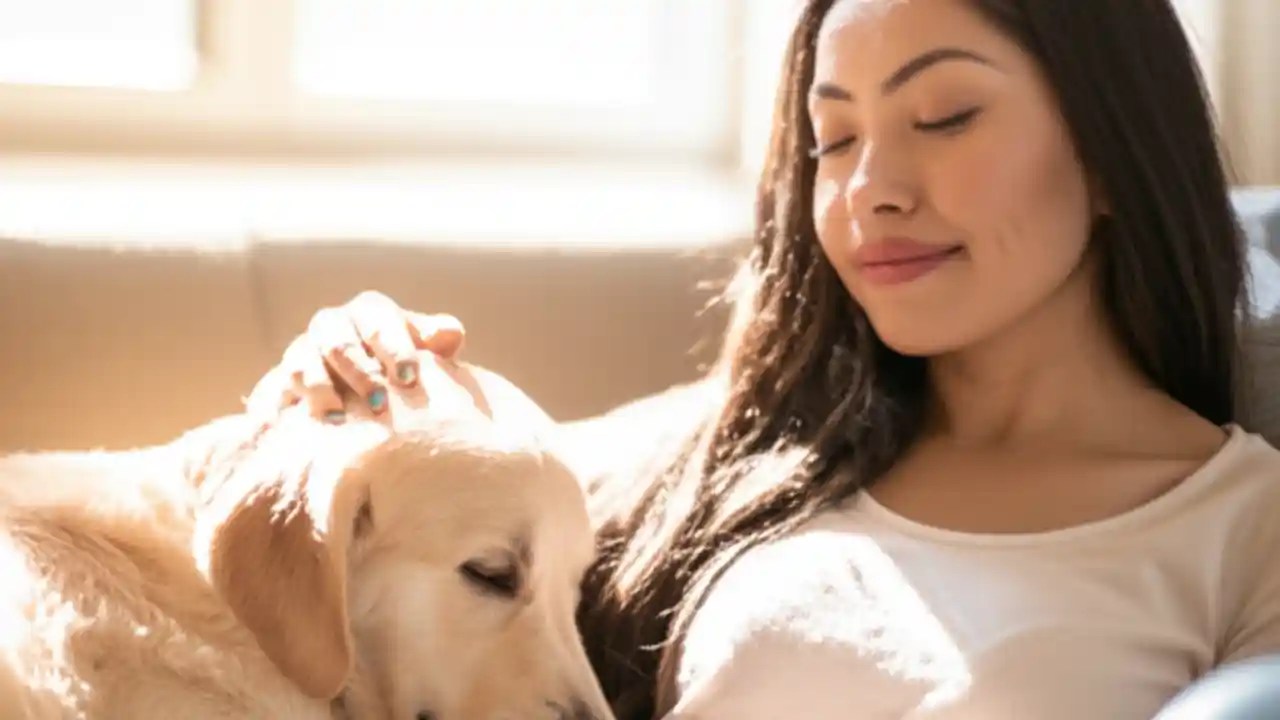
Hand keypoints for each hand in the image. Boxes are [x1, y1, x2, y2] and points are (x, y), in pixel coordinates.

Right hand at [245, 291, 465, 420]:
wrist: (366, 392)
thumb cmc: (405, 368)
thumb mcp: (426, 353)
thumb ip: (439, 341)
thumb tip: (451, 334)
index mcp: (370, 313)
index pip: (378, 319)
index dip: (393, 346)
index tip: (409, 378)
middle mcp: (333, 326)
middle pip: (338, 342)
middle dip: (359, 373)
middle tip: (380, 405)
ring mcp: (303, 352)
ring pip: (302, 364)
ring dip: (321, 391)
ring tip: (339, 419)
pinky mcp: (280, 383)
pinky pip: (274, 392)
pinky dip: (283, 408)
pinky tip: (295, 428)